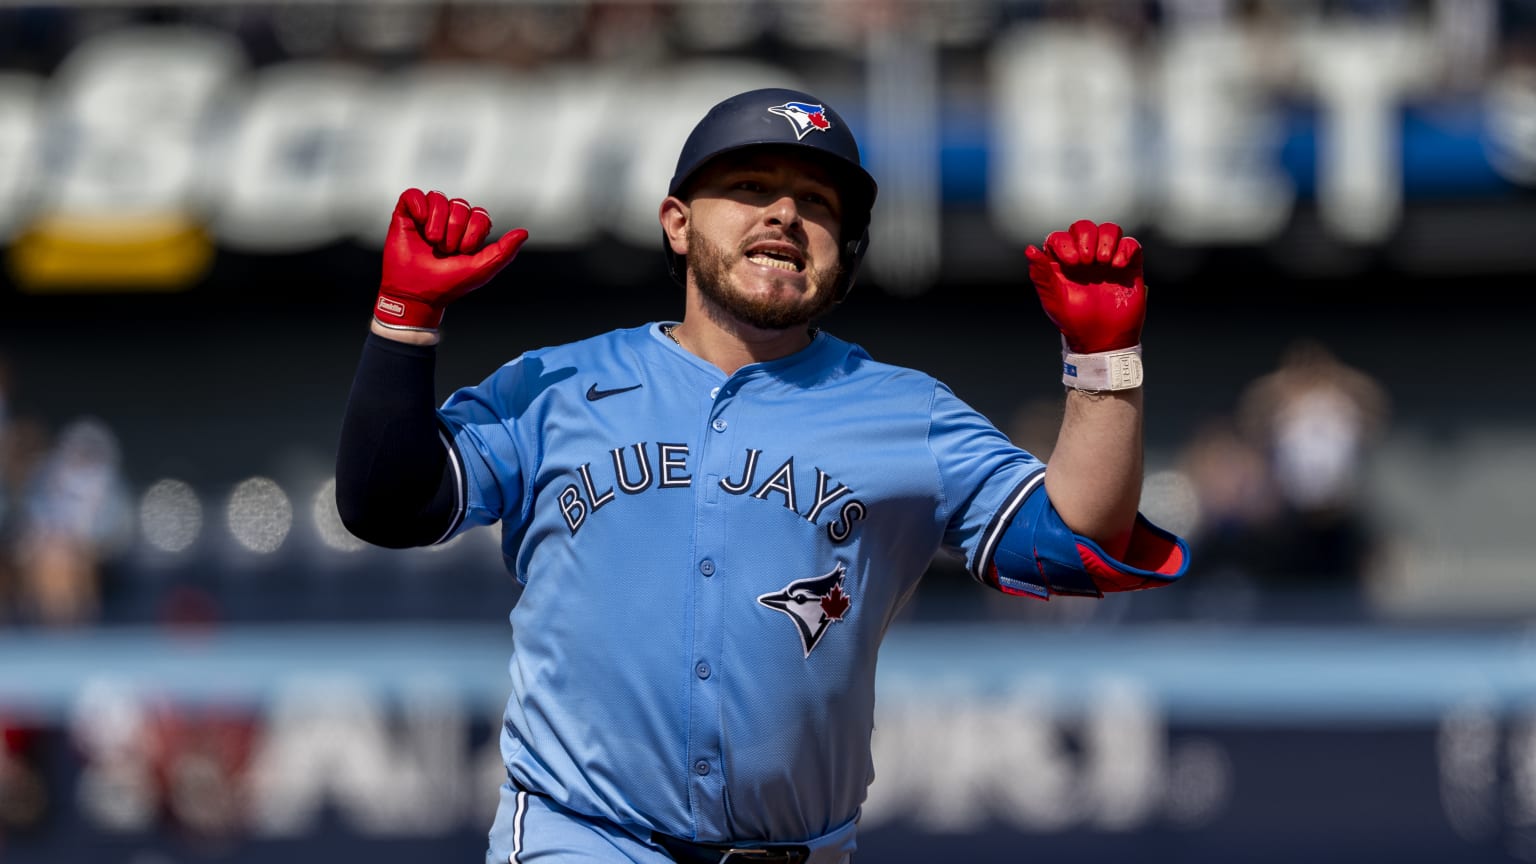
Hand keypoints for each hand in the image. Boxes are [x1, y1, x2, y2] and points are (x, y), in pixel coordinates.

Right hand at [375, 188, 528, 330]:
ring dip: (437, 221)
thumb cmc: (448, 284)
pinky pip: (414, 194)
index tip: (463, 251)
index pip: (480, 214)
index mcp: (468, 231)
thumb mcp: (481, 269)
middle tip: (445, 249)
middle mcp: (448, 220)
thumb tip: (524, 232)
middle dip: (455, 228)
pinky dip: (418, 206)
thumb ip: (504, 251)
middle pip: (461, 205)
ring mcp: (427, 216)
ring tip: (431, 241)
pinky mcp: (406, 214)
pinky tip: (418, 223)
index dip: (473, 231)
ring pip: (439, 198)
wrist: (416, 294)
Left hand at [1024, 219, 1145, 353]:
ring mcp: (1106, 260)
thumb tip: (1029, 249)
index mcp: (1062, 263)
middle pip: (1084, 227)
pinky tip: (1118, 266)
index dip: (1065, 243)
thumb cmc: (1074, 322)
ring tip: (1104, 263)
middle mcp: (1084, 256)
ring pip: (1109, 229)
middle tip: (1087, 263)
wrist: (1102, 339)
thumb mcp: (1053, 300)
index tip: (1072, 263)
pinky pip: (1130, 243)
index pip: (1059, 237)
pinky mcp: (1128, 265)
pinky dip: (1125, 249)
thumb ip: (1041, 274)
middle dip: (1086, 238)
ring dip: (1106, 240)